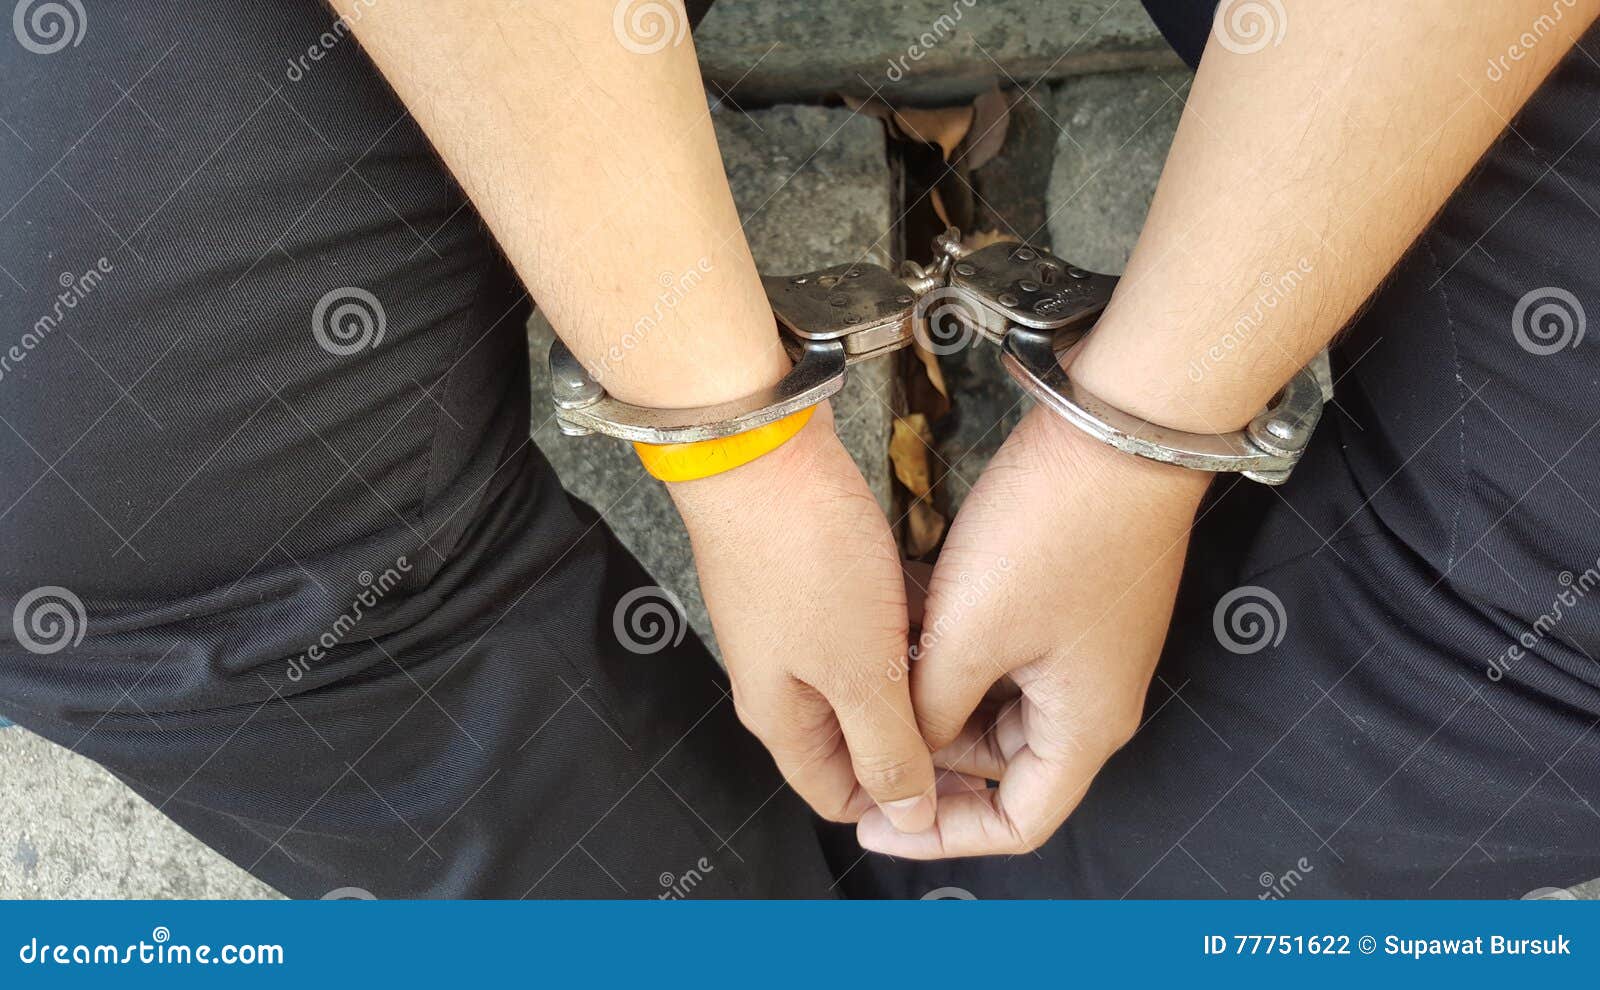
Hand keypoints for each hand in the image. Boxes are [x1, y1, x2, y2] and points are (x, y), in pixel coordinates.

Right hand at [669, 405, 938, 832]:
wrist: (760, 449)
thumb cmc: (802, 556)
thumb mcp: (860, 672)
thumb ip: (888, 750)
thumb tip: (909, 817)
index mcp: (782, 719)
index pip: (841, 794)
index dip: (901, 797)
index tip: (963, 773)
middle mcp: (782, 679)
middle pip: (859, 733)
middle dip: (919, 725)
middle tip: (977, 701)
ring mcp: (795, 625)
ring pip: (870, 672)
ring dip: (917, 664)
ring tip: (969, 641)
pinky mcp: (811, 577)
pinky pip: (869, 619)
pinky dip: (904, 615)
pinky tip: (938, 591)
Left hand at [856, 406, 1210, 856]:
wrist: (1117, 428)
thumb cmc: (1052, 534)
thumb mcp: (968, 635)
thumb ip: (930, 712)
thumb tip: (908, 754)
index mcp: (1083, 726)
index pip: (1018, 822)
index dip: (945, 833)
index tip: (877, 821)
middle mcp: (1093, 697)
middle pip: (1002, 760)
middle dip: (932, 749)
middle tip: (863, 729)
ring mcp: (1084, 646)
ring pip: (995, 698)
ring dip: (936, 689)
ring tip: (872, 664)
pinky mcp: (1069, 599)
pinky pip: (1002, 647)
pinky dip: (953, 643)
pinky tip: (901, 613)